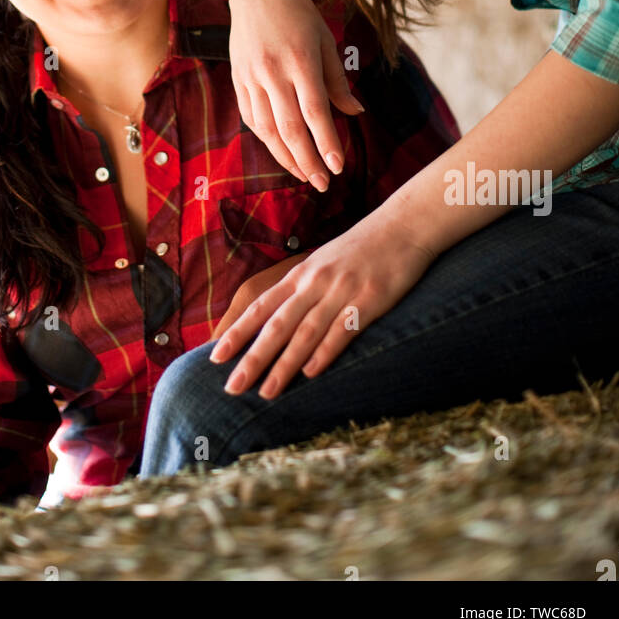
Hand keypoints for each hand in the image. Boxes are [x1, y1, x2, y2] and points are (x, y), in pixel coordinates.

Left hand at [208, 202, 437, 398]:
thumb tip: (277, 318)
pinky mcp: (370, 299)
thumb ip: (302, 288)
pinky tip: (310, 373)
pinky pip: (343, 330)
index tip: (215, 357)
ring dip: (283, 365)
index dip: (237, 333)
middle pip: (277, 325)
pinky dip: (324, 352)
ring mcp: (342, 290)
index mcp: (301, 274)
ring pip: (305, 332)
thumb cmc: (361, 248)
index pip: (261, 307)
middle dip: (253, 358)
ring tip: (266, 392)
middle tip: (232, 387)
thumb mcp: (323, 262)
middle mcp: (315, 283)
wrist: (403, 226)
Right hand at [228, 0, 364, 187]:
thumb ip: (337, 80)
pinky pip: (251, 117)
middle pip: (289, 128)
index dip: (327, 142)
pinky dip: (267, 138)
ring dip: (286, 157)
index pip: (315, 112)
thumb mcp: (326, 40)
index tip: (338, 166)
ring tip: (305, 175)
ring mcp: (251, 76)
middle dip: (308, 161)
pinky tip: (282, 152)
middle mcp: (272, 70)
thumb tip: (355, 113)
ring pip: (267, 128)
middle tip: (324, 183)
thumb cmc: (300, 14)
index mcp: (300, 59)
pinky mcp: (238, 78)